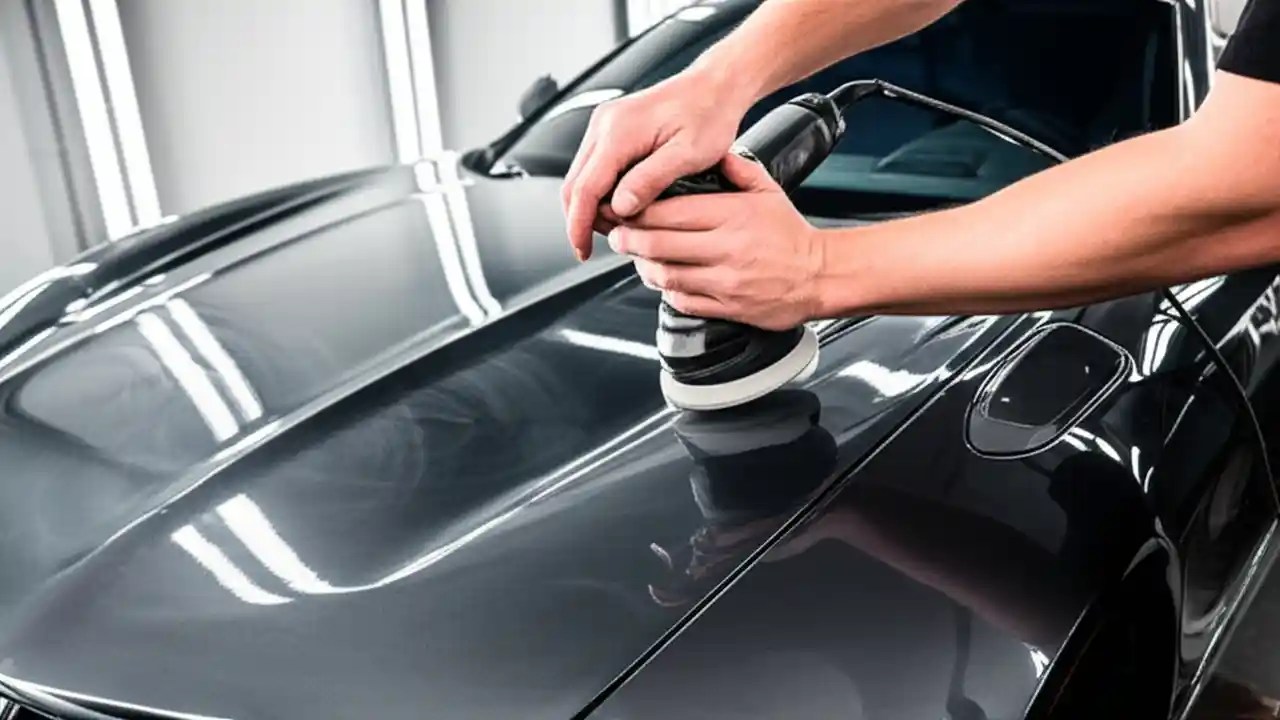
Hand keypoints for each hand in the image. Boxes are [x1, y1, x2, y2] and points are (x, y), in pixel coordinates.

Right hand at [561, 68, 750, 261]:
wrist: (717, 86)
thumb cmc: (709, 115)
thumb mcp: (687, 155)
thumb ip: (650, 180)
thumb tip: (619, 207)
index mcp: (619, 132)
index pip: (584, 188)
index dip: (579, 225)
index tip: (582, 251)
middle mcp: (605, 124)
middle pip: (574, 184)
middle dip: (583, 219)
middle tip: (608, 243)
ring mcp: (606, 125)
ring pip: (582, 177)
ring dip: (593, 206)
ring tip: (623, 226)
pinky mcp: (612, 128)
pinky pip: (594, 166)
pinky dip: (602, 191)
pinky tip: (624, 204)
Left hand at [607, 153, 824, 330]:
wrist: (820, 275)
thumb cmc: (792, 235)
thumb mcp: (768, 190)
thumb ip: (737, 168)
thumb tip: (711, 152)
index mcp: (734, 215)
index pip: (671, 211)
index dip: (638, 210)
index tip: (626, 208)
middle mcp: (727, 248)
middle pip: (659, 243)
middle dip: (629, 238)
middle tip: (618, 234)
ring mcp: (726, 281)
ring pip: (666, 274)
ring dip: (643, 266)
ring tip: (636, 256)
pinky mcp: (727, 307)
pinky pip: (683, 301)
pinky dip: (665, 290)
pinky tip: (662, 280)